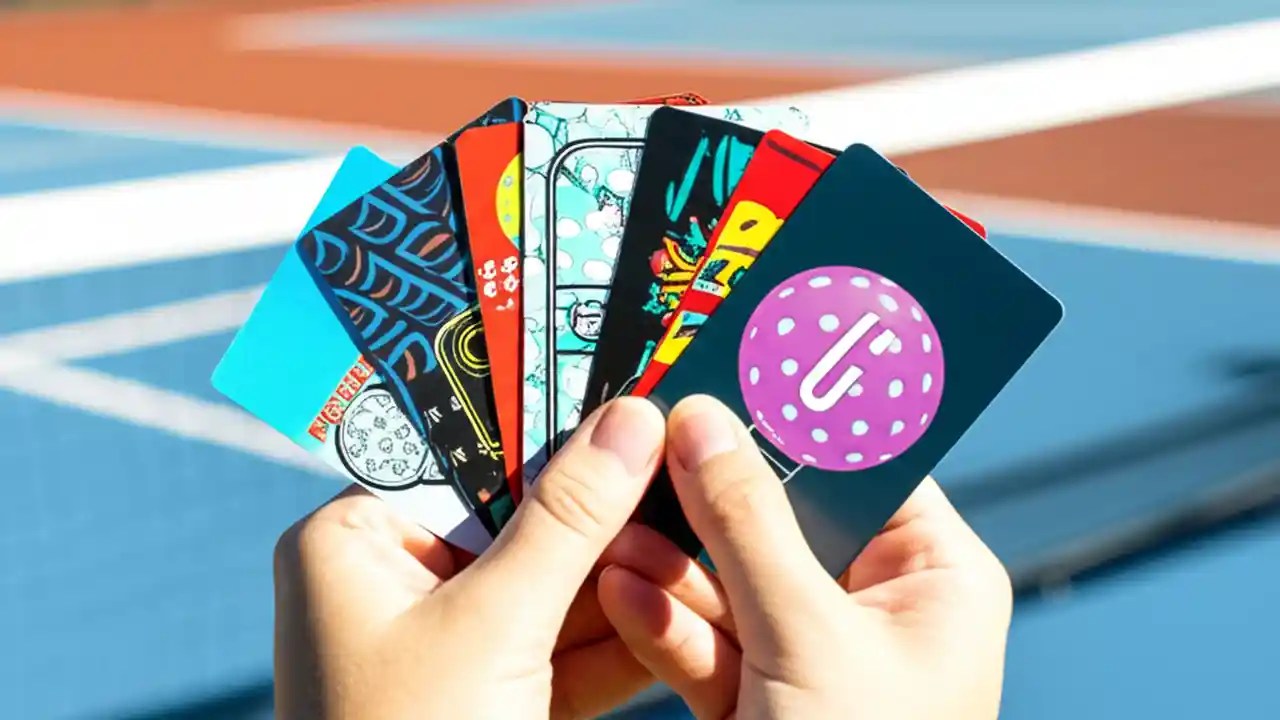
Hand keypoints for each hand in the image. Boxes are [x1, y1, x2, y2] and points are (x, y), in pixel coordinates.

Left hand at [273, 398, 712, 718]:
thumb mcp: (493, 626)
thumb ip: (567, 519)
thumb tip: (631, 419)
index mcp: (356, 542)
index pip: (470, 454)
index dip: (556, 428)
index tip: (633, 398)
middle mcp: (392, 582)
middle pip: (520, 519)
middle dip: (607, 514)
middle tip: (684, 467)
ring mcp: (442, 645)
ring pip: (551, 588)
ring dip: (625, 578)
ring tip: (701, 538)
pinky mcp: (486, 696)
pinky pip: (559, 649)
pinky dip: (619, 640)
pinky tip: (683, 612)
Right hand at [597, 395, 1013, 719]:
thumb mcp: (810, 640)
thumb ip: (750, 528)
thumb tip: (703, 424)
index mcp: (933, 579)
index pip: (862, 466)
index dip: (790, 419)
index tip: (722, 372)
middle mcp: (878, 609)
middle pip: (782, 519)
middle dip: (707, 497)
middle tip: (646, 439)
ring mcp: (815, 656)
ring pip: (733, 581)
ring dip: (671, 560)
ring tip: (614, 522)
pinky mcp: (762, 700)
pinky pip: (708, 641)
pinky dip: (665, 621)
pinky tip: (619, 589)